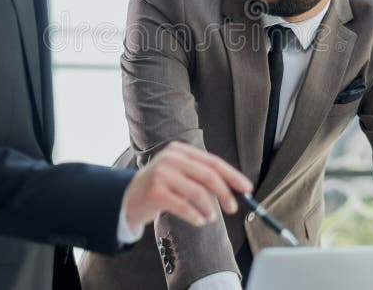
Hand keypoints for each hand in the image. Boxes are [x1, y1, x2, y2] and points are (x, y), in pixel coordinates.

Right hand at [123, 141, 252, 228]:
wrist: (126, 198)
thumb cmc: (159, 187)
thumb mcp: (179, 174)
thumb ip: (200, 176)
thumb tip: (232, 189)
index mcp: (180, 151)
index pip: (213, 161)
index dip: (232, 175)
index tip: (246, 188)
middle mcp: (171, 158)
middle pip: (208, 175)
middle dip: (225, 193)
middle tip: (233, 208)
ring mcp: (161, 173)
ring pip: (198, 192)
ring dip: (209, 208)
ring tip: (209, 217)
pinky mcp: (155, 191)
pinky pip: (184, 206)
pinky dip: (195, 216)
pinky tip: (199, 220)